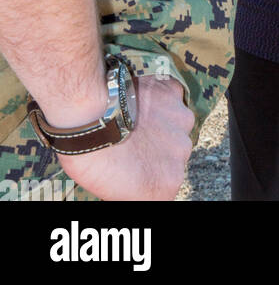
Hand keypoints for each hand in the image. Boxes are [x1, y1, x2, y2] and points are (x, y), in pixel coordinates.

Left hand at [58, 76, 194, 201]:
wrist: (89, 116)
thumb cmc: (93, 158)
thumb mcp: (114, 191)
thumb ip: (138, 189)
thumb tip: (137, 184)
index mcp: (169, 182)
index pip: (163, 185)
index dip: (146, 178)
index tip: (130, 172)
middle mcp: (182, 152)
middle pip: (172, 154)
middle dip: (155, 151)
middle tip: (129, 146)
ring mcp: (181, 120)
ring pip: (174, 125)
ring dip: (159, 126)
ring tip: (132, 122)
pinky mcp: (174, 92)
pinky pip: (171, 98)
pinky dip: (159, 101)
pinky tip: (138, 103)